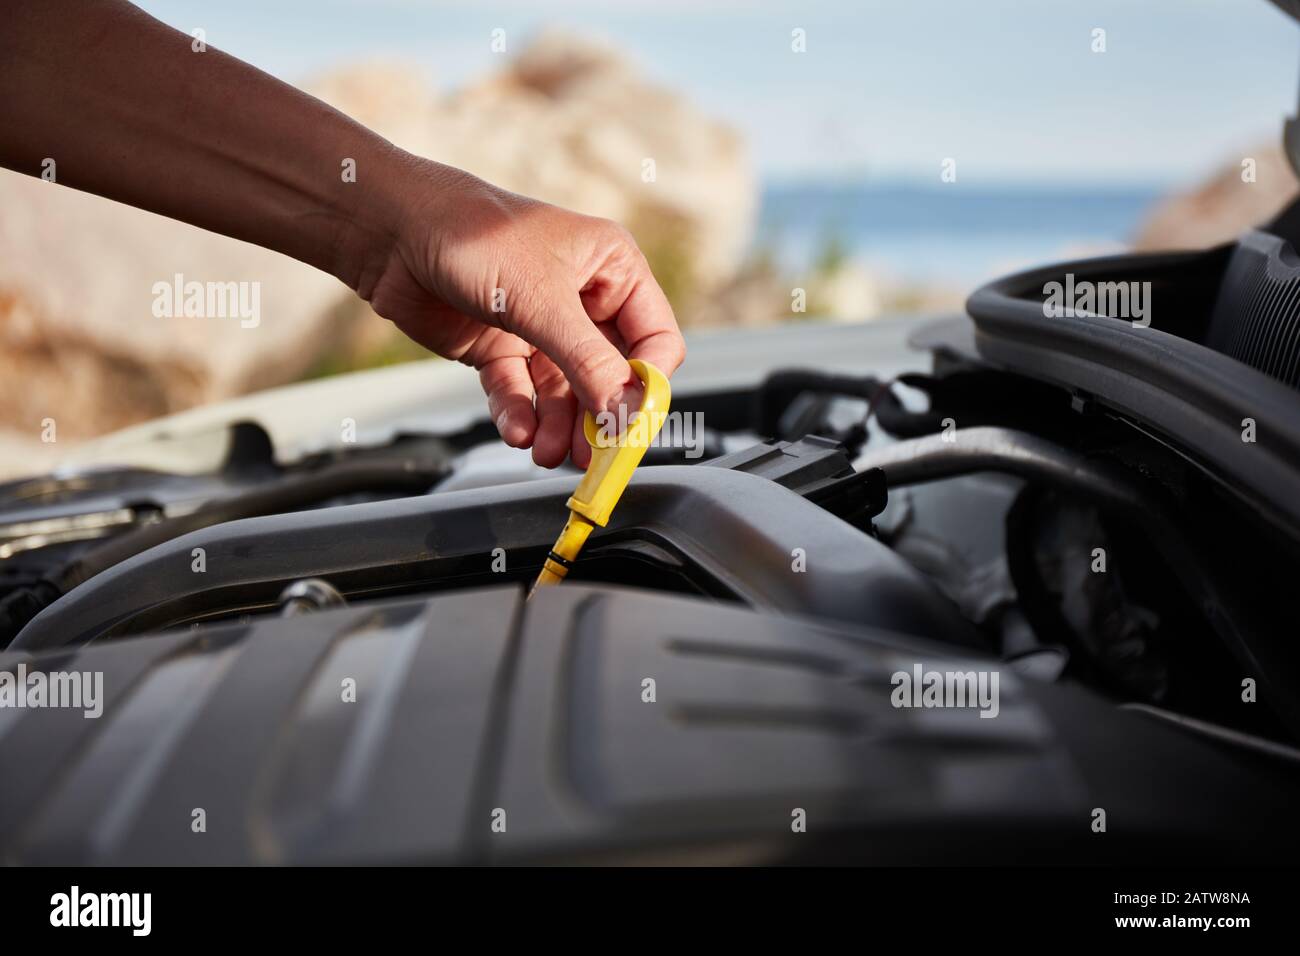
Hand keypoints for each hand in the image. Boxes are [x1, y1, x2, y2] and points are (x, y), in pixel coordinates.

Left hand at [351, 159, 684, 467]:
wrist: (391, 231)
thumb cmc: (472, 233)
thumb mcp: (541, 298)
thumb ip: (588, 360)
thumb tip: (624, 411)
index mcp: (611, 269)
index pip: (655, 339)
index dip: (647, 383)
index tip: (632, 422)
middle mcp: (582, 299)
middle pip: (609, 375)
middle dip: (598, 416)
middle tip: (590, 455)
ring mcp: (541, 327)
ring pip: (565, 392)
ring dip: (558, 426)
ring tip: (544, 451)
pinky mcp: (501, 348)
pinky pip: (520, 392)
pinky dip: (519, 415)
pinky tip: (516, 431)